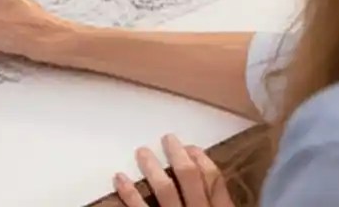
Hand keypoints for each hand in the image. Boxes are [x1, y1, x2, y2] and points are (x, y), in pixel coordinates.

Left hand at [113, 134, 233, 206]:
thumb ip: (219, 202)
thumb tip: (209, 182)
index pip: (214, 180)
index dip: (202, 160)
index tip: (192, 147)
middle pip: (189, 178)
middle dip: (177, 155)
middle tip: (167, 138)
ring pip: (165, 190)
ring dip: (152, 167)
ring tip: (142, 151)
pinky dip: (128, 193)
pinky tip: (119, 178)